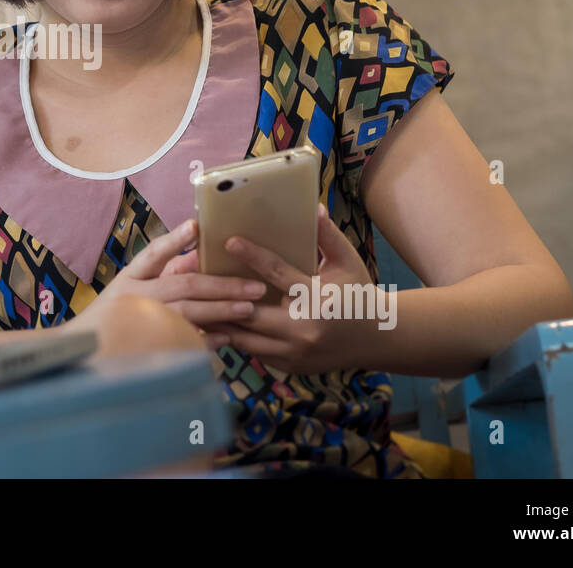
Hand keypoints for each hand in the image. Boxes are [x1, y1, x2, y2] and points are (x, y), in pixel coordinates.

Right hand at [74, 218, 269, 351]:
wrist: (81, 357)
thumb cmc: (114, 318)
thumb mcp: (133, 289)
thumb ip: (166, 271)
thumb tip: (200, 254)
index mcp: (129, 278)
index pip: (153, 254)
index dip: (175, 239)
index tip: (196, 226)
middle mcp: (133, 297)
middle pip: (183, 285)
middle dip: (222, 284)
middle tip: (254, 286)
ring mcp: (140, 324)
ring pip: (187, 313)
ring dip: (221, 309)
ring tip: (248, 308)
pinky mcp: (147, 349)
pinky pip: (184, 343)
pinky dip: (207, 340)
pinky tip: (227, 338)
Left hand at [199, 203, 382, 374]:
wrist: (377, 339)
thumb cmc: (358, 293)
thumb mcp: (347, 261)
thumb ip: (328, 236)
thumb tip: (313, 206)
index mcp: (317, 300)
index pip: (277, 274)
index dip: (252, 256)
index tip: (229, 241)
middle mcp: (303, 332)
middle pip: (249, 314)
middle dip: (221, 297)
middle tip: (195, 279)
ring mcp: (294, 354)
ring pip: (245, 338)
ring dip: (220, 321)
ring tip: (195, 303)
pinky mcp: (289, 367)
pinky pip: (253, 351)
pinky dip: (234, 337)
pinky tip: (215, 322)